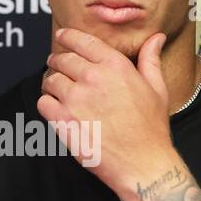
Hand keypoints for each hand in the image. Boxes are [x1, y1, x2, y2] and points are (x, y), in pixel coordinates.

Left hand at [38, 27, 181, 200]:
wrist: (142, 163)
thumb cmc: (151, 129)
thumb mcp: (157, 89)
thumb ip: (150, 60)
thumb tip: (156, 38)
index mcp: (115, 65)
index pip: (81, 41)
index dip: (68, 37)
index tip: (62, 37)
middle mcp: (93, 77)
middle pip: (62, 59)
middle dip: (57, 61)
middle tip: (57, 67)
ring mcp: (76, 99)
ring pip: (50, 80)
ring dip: (51, 83)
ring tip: (57, 90)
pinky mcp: (63, 121)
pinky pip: (43, 103)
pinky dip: (46, 104)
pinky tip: (56, 108)